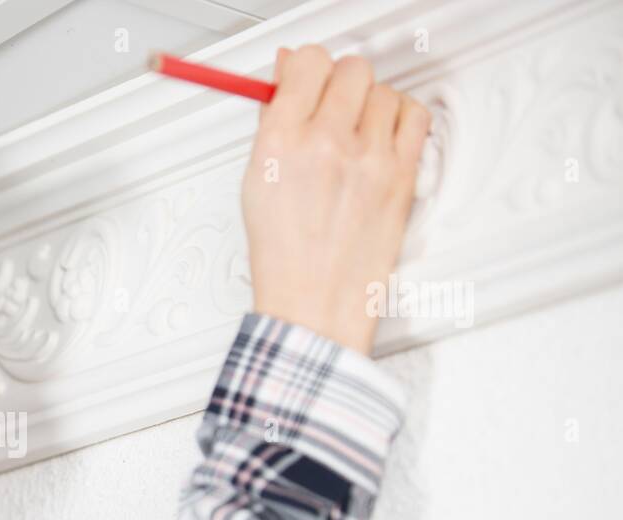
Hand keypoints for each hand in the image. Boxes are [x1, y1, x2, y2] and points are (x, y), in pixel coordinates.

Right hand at [242, 45, 431, 354]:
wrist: (314, 304)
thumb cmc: (284, 256)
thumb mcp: (256, 184)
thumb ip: (273, 124)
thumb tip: (286, 81)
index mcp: (280, 143)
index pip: (305, 63)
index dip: (305, 67)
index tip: (305, 79)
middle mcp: (326, 145)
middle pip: (349, 69)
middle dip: (338, 83)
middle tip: (330, 106)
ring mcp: (370, 160)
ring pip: (383, 91)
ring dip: (370, 103)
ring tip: (356, 131)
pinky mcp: (402, 176)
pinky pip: (415, 116)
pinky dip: (402, 118)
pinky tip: (384, 138)